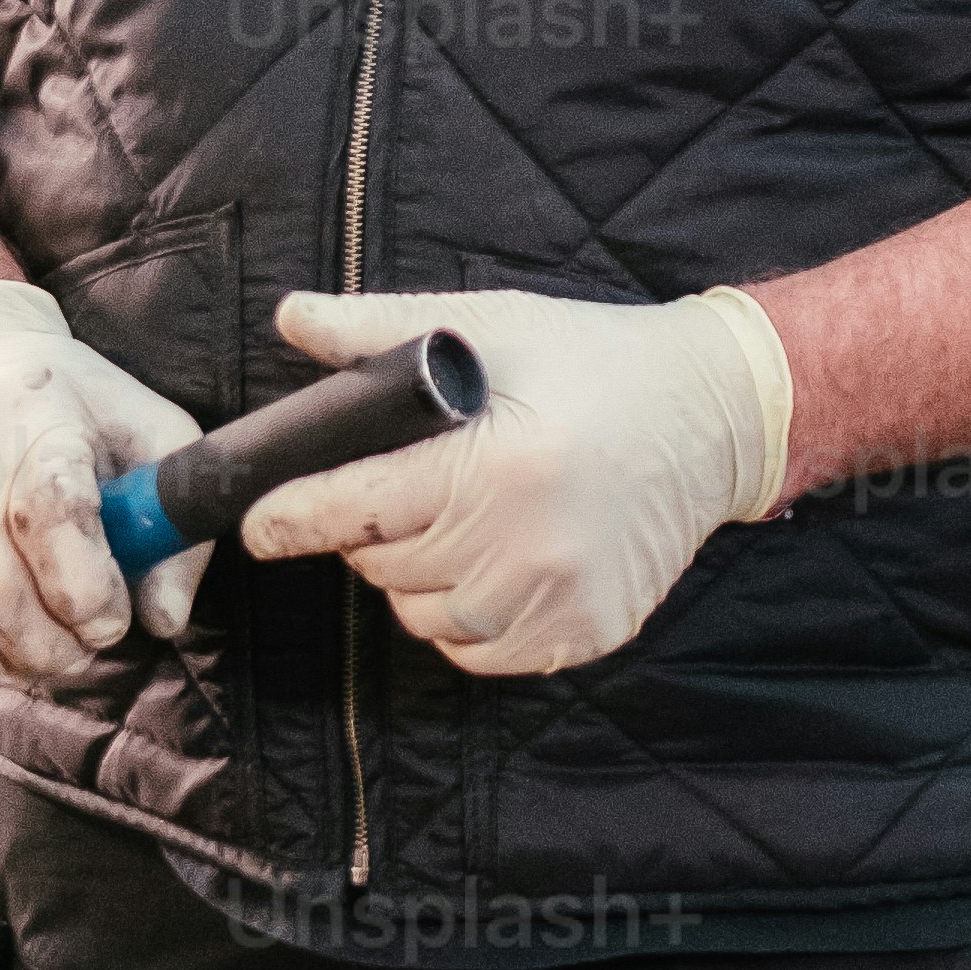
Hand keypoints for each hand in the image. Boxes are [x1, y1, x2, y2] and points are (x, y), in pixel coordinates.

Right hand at [0, 278, 205, 701]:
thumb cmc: (78, 416)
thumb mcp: (154, 440)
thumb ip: (173, 533)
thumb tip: (164, 621)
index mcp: (37, 419)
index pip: (49, 513)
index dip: (83, 590)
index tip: (110, 625)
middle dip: (37, 646)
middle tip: (72, 661)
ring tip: (21, 669)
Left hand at [241, 284, 792, 677]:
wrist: (711, 415)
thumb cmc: (592, 361)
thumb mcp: (490, 326)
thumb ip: (380, 329)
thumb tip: (292, 317)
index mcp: (493, 465)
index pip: (354, 511)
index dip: (290, 519)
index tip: (259, 523)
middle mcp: (526, 544)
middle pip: (385, 567)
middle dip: (371, 532)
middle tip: (404, 490)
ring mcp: (559, 599)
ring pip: (426, 618)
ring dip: (416, 580)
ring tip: (451, 524)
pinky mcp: (586, 633)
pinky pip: (482, 651)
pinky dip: (467, 617)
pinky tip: (489, 566)